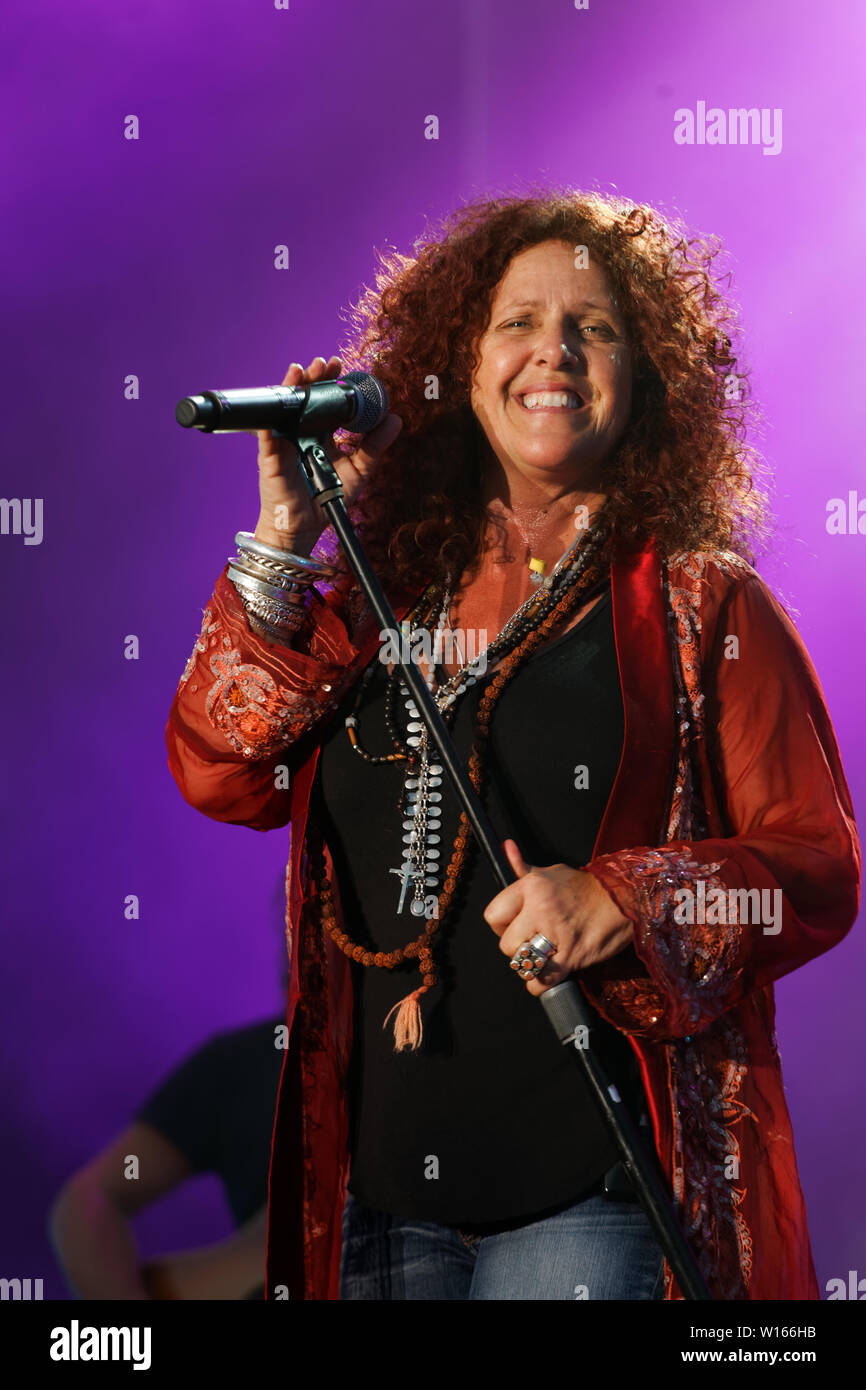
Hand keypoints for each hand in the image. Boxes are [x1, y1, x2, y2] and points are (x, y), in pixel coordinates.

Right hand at [252, 356, 402, 552]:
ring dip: (293, 386)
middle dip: (315, 377)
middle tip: (326, 363)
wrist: (304, 527)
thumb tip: (396, 419)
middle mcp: (303, 432)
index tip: (342, 366)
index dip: (333, 383)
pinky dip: (272, 414)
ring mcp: (285, 441)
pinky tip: (281, 399)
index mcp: (323, 433)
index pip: (327, 401)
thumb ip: (376, 446)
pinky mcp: (270, 455)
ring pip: (287, 407)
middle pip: (307, 398)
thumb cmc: (327, 500)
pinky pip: (268, 431)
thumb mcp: (359, 471)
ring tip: (303, 370)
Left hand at [482, 839, 633, 995]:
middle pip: (506, 945)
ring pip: (522, 965)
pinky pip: (540, 983)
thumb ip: (523, 867)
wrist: (624, 899)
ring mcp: (555, 934)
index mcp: (531, 887)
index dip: (501, 926)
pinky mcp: (571, 957)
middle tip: (533, 942)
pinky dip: (542, 983)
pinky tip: (551, 971)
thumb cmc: (586, 887)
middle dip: (518, 948)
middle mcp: (540, 909)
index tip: (513, 926)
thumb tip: (507, 847)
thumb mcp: (553, 871)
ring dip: (531, 966)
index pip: (493, 915)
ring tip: (544, 956)